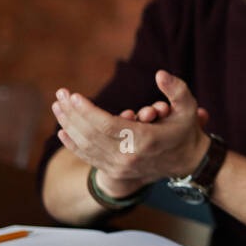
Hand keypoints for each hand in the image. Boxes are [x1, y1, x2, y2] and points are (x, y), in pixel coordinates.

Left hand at [52, 70, 209, 197]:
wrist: (187, 163)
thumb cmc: (186, 130)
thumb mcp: (189, 108)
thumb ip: (176, 89)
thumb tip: (160, 74)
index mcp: (145, 140)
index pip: (106, 125)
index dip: (87, 111)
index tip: (73, 95)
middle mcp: (128, 157)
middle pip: (90, 134)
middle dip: (72, 113)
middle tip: (60, 94)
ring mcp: (120, 167)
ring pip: (85, 146)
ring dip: (68, 126)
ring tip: (57, 107)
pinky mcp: (115, 171)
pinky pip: (88, 157)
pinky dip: (73, 145)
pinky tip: (62, 131)